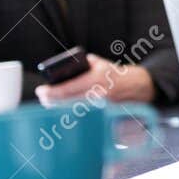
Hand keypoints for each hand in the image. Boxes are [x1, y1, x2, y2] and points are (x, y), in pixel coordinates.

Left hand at [35, 54, 154, 105]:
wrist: (136, 87)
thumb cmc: (115, 74)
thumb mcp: (100, 63)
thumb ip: (83, 63)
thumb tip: (65, 67)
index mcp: (96, 79)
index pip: (67, 89)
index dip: (51, 92)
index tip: (41, 90)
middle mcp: (98, 94)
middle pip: (66, 102)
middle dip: (50, 100)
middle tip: (42, 96)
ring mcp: (100, 107)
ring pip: (71, 110)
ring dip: (57, 106)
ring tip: (48, 102)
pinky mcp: (101, 114)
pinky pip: (80, 114)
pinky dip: (68, 111)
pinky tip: (60, 108)